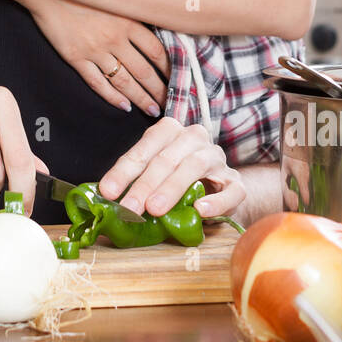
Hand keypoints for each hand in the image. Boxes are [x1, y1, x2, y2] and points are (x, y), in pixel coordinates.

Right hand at [17, 0, 169, 117]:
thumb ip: (134, 9)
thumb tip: (156, 20)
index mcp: (128, 21)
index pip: (157, 51)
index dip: (170, 68)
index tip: (178, 79)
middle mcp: (115, 38)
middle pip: (144, 71)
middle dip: (159, 90)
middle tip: (170, 102)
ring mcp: (94, 50)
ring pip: (123, 81)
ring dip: (140, 98)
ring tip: (152, 109)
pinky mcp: (75, 57)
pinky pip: (97, 83)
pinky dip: (112, 97)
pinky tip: (124, 106)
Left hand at [98, 118, 245, 220]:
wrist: (218, 188)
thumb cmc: (177, 178)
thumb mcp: (154, 173)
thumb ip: (135, 180)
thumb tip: (105, 198)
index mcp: (171, 130)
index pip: (144, 147)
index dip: (124, 170)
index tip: (107, 192)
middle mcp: (195, 138)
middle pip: (167, 158)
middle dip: (144, 184)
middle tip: (129, 208)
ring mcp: (217, 158)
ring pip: (195, 166)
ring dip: (172, 188)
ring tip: (155, 209)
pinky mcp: (236, 182)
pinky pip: (230, 190)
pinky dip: (215, 201)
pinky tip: (200, 211)